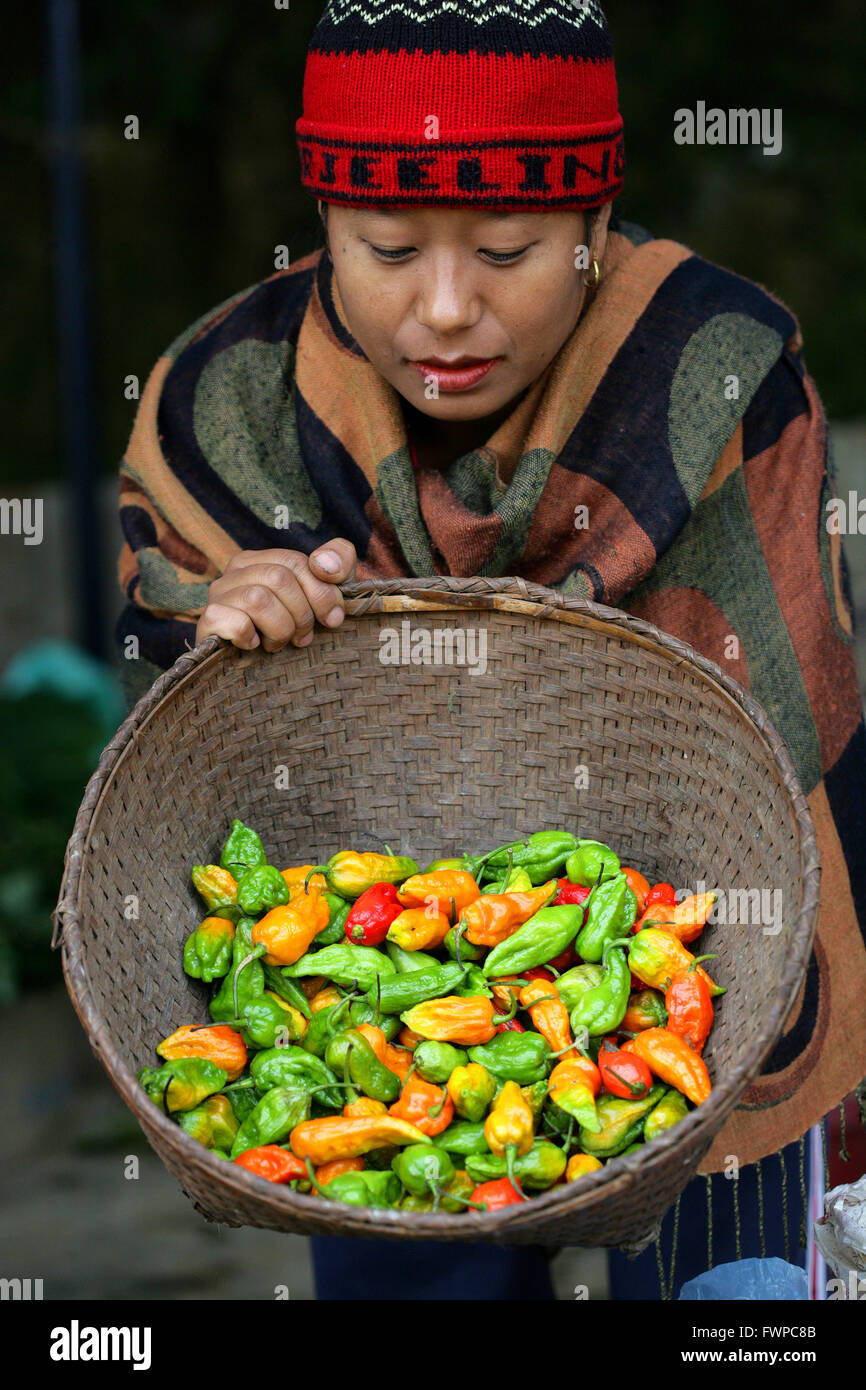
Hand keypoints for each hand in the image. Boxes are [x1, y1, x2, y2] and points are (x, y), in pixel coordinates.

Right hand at [195, 540, 356, 651]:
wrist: (250, 683)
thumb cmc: (291, 630)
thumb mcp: (324, 594)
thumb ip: (340, 563)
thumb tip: (326, 565)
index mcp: (259, 562)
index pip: (295, 562)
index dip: (321, 592)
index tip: (332, 619)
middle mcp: (233, 574)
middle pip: (279, 578)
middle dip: (302, 614)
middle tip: (302, 637)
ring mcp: (217, 597)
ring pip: (259, 599)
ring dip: (280, 629)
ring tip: (278, 643)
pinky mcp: (208, 623)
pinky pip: (237, 623)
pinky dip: (253, 639)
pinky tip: (254, 646)